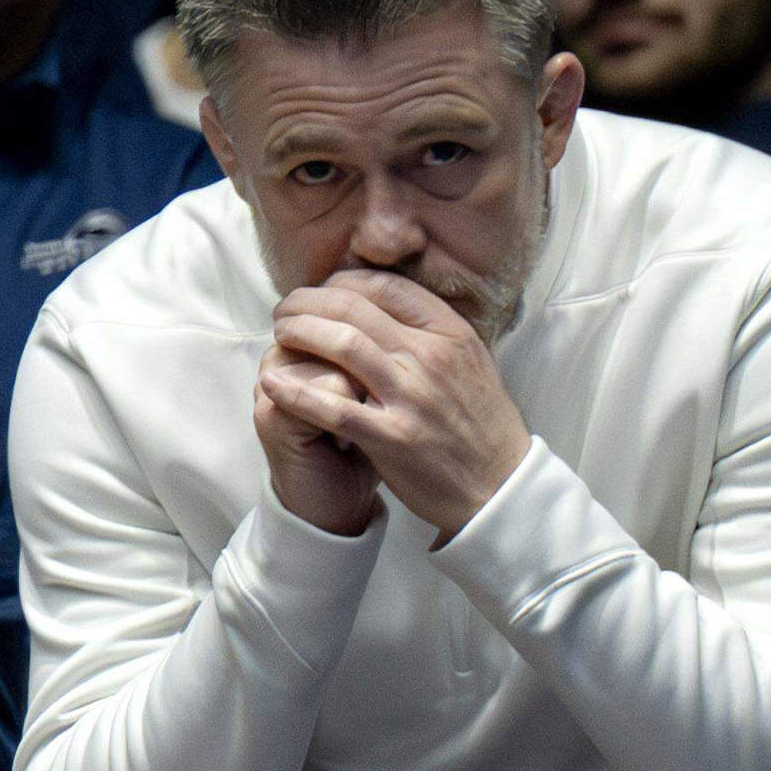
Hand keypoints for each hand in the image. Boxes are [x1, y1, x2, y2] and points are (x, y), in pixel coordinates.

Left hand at [264, 270, 532, 535]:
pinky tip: (269, 383)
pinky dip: (295, 391)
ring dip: (299, 333)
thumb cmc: (480, 426)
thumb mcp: (471, 362)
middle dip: (308, 302)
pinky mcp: (393, 438)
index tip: (320, 291)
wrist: (501, 487)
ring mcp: (412, 396)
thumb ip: (431, 331)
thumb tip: (385, 301)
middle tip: (284, 310)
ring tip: (279, 335)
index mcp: (452, 334)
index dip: (340, 283)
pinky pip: (332, 407)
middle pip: (354, 307)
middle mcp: (432, 357)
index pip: (385, 286)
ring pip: (342, 344)